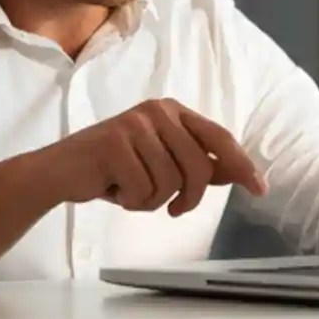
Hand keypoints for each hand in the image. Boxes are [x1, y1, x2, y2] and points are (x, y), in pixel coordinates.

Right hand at [49, 98, 267, 216]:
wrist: (58, 172)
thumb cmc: (113, 169)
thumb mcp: (160, 163)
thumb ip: (197, 163)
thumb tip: (239, 172)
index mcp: (172, 111)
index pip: (219, 137)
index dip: (241, 164)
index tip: (260, 188)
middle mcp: (157, 111)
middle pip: (200, 168)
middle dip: (188, 198)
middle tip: (170, 207)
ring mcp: (135, 124)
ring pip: (171, 184)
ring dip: (151, 201)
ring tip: (130, 190)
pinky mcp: (114, 143)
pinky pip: (143, 191)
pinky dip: (131, 202)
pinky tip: (113, 189)